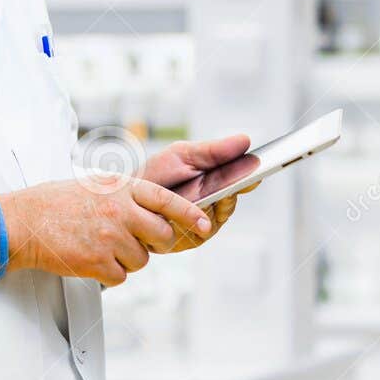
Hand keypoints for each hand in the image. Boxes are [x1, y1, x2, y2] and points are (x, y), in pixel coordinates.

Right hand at [0, 176, 212, 286]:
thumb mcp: (93, 186)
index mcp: (119, 188)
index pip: (166, 200)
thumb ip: (124, 195)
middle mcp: (119, 211)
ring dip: (125, 259)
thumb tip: (155, 211)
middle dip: (154, 243)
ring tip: (97, 246)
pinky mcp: (98, 262)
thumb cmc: (53, 203)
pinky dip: (107, 273)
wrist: (21, 223)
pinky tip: (87, 258)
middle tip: (134, 241)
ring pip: (141, 260)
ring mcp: (110, 237)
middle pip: (162, 235)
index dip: (189, 214)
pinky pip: (120, 276)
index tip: (205, 225)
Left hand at [140, 136, 259, 251]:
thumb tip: (246, 140)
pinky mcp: (194, 238)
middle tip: (219, 186)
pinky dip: (193, 221)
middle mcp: (216, 203)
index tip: (254, 174)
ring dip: (205, 206)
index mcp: (217, 180)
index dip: (250, 177)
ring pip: (218, 216)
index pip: (243, 179)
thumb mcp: (181, 155)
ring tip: (192, 198)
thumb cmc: (155, 175)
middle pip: (232, 200)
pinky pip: (203, 231)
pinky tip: (180, 214)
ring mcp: (206, 222)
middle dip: (224, 193)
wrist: (125, 201)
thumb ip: (212, 151)